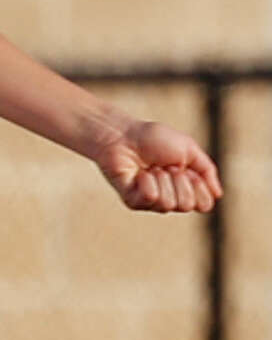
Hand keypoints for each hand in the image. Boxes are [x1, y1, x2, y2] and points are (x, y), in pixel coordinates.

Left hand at [94, 120, 222, 212]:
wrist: (122, 134)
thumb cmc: (152, 139)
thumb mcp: (188, 148)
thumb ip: (207, 170)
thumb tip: (218, 194)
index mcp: (185, 188)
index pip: (204, 205)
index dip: (198, 185)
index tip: (186, 168)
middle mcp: (170, 198)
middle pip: (187, 205)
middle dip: (178, 180)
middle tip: (164, 165)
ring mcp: (151, 202)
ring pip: (169, 203)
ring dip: (161, 178)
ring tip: (150, 167)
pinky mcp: (133, 201)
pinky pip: (150, 198)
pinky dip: (146, 180)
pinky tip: (138, 173)